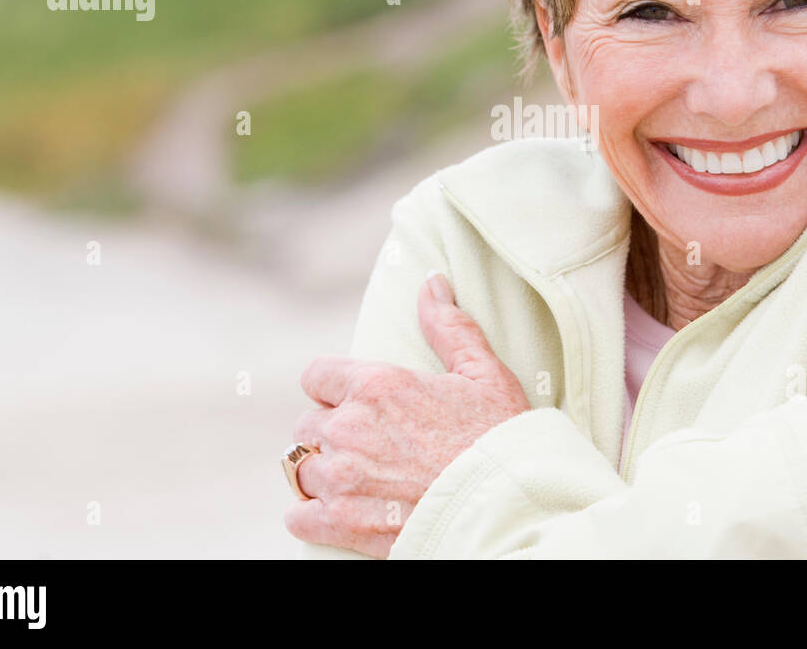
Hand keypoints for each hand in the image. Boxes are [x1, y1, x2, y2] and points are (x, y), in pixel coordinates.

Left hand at [284, 272, 531, 557]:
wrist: (506, 509)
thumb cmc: (500, 440)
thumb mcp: (483, 374)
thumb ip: (448, 327)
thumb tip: (431, 282)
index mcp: (377, 385)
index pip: (316, 376)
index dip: (334, 389)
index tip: (355, 404)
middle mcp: (350, 428)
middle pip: (308, 424)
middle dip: (331, 434)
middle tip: (366, 447)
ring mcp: (342, 478)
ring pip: (302, 470)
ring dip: (322, 474)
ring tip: (355, 481)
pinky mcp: (342, 523)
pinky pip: (299, 516)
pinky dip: (312, 516)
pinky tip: (337, 513)